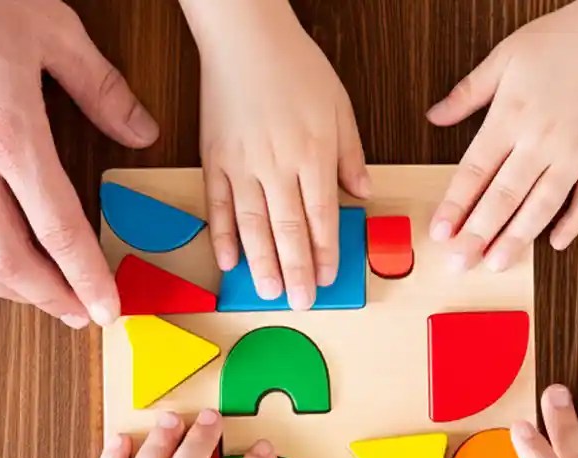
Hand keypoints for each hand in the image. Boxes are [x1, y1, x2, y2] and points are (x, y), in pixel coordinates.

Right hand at [0, 0, 159, 327]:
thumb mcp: (54, 32)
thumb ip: (102, 89)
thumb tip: (141, 131)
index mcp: (10, 137)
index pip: (58, 230)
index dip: (87, 278)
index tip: (106, 309)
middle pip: (5, 259)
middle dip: (45, 297)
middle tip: (74, 315)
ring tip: (26, 296)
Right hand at [184, 0, 369, 309]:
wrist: (245, 36)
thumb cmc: (295, 66)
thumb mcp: (339, 106)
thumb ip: (350, 154)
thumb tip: (363, 195)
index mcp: (312, 153)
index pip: (322, 215)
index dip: (326, 252)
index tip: (329, 278)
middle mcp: (277, 164)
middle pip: (288, 228)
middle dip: (297, 269)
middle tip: (302, 301)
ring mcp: (241, 164)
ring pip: (253, 225)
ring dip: (261, 262)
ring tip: (269, 291)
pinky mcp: (214, 158)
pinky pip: (218, 204)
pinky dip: (222, 235)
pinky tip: (227, 261)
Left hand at [426, 0, 577, 269]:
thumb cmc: (563, 40)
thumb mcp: (505, 56)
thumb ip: (468, 92)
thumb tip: (434, 116)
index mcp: (512, 115)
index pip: (475, 171)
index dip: (455, 206)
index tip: (440, 232)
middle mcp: (543, 140)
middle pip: (503, 198)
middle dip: (478, 234)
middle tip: (459, 263)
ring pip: (542, 206)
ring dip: (517, 239)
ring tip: (496, 263)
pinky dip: (573, 224)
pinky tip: (555, 243)